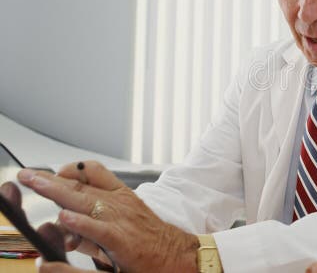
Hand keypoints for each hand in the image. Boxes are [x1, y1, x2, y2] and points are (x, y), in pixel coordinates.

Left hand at [17, 161, 198, 272]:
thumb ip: (88, 227)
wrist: (178, 256)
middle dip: (51, 179)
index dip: (69, 170)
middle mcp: (119, 204)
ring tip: (37, 184)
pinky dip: (81, 223)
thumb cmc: (151, 242)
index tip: (51, 171)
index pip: (92, 173)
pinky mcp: (123, 240)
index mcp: (120, 196)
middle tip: (28, 174)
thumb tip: (62, 225)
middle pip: (80, 185)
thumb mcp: (121, 226)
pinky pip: (99, 230)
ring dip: (58, 192)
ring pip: (85, 202)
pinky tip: (65, 218)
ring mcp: (121, 220)